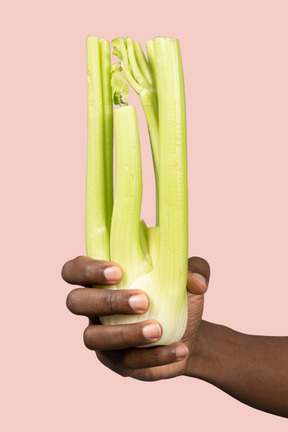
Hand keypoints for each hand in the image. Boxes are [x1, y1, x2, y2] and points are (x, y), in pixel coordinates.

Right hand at [62, 256, 209, 380]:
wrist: (190, 333)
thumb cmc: (179, 296)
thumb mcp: (191, 275)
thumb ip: (196, 269)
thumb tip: (195, 281)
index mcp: (102, 279)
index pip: (75, 270)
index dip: (87, 269)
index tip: (118, 271)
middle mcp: (94, 306)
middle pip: (76, 302)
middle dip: (107, 301)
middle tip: (143, 300)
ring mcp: (101, 334)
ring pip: (93, 337)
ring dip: (125, 333)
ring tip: (159, 330)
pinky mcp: (115, 360)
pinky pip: (125, 360)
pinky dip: (152, 356)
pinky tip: (178, 350)